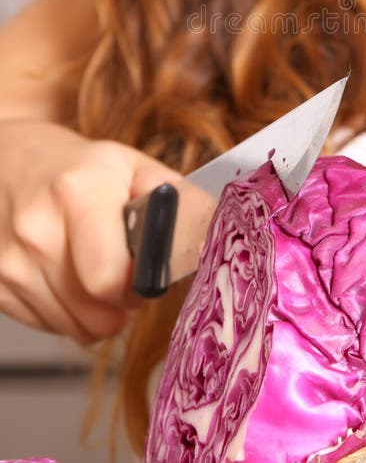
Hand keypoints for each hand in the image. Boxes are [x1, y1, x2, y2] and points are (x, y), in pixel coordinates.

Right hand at [0, 120, 185, 344]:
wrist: (9, 161)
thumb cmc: (79, 167)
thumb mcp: (132, 166)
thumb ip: (177, 199)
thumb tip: (218, 233)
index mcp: (78, 191)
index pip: (113, 279)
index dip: (141, 286)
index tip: (148, 271)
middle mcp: (37, 228)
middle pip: (98, 315)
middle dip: (124, 304)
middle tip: (128, 273)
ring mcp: (10, 262)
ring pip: (77, 330)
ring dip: (98, 311)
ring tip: (95, 268)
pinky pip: (52, 328)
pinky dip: (69, 312)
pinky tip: (68, 275)